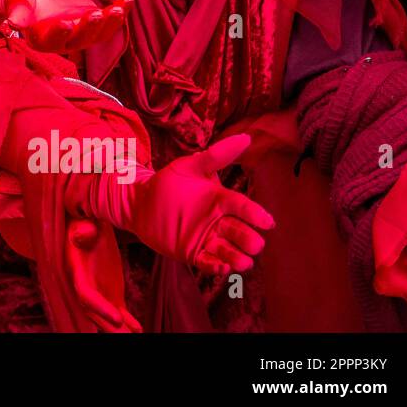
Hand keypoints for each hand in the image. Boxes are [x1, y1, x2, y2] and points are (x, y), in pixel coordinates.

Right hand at [2, 0, 131, 53]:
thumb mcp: (16, 2)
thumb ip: (16, 12)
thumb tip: (12, 22)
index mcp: (42, 41)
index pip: (52, 41)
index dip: (59, 33)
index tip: (64, 22)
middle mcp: (64, 42)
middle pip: (80, 40)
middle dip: (90, 27)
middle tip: (96, 13)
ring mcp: (81, 34)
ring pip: (99, 34)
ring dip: (110, 23)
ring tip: (119, 8)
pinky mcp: (92, 22)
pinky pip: (109, 20)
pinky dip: (120, 11)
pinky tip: (127, 0)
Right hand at [66, 218, 141, 331]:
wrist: (86, 224)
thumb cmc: (83, 220)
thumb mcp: (81, 221)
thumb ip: (82, 229)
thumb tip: (85, 233)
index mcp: (75, 270)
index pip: (85, 294)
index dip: (99, 307)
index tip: (117, 318)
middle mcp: (84, 285)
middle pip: (95, 313)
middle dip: (110, 328)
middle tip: (128, 337)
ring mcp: (97, 291)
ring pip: (107, 316)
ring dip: (120, 329)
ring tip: (136, 335)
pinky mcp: (109, 292)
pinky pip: (118, 310)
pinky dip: (128, 321)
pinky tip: (138, 328)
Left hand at [122, 135, 273, 276]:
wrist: (140, 201)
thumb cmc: (168, 182)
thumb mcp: (190, 166)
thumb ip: (215, 155)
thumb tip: (245, 138)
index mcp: (221, 201)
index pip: (243, 208)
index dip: (255, 215)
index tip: (267, 222)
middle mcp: (218, 222)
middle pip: (241, 234)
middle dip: (249, 240)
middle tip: (254, 244)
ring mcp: (207, 239)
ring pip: (230, 252)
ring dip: (238, 258)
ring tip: (242, 261)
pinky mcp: (192, 253)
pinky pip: (209, 263)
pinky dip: (218, 267)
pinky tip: (223, 267)